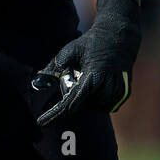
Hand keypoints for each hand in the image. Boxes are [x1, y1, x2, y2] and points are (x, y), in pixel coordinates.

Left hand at [32, 0, 140, 125]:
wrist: (118, 37)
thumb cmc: (91, 43)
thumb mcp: (70, 51)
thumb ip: (53, 68)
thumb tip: (36, 84)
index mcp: (93, 77)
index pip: (70, 103)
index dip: (55, 114)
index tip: (41, 122)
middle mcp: (107, 87)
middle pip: (80, 106)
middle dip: (73, 97)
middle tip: (77, 76)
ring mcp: (117, 93)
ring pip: (92, 108)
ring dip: (85, 99)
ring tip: (89, 77)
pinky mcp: (123, 95)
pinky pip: (104, 106)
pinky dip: (96, 99)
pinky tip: (97, 83)